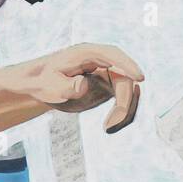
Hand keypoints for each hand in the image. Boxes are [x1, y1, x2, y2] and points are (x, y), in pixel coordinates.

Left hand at [2, 43, 144, 133]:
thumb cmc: (44, 82)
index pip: (113, 55)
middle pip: (124, 77)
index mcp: (87, 53)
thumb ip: (65, 86)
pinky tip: (110, 126)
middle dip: (124, 102)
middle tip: (109, 126)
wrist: (42, 86)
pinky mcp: (111, 86)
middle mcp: (102, 61)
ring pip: (129, 90)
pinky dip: (123, 113)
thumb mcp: (49, 85)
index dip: (128, 65)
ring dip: (126, 110)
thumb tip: (83, 85)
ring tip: (108, 128)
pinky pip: (125, 99)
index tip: (140, 78)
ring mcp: (108, 73)